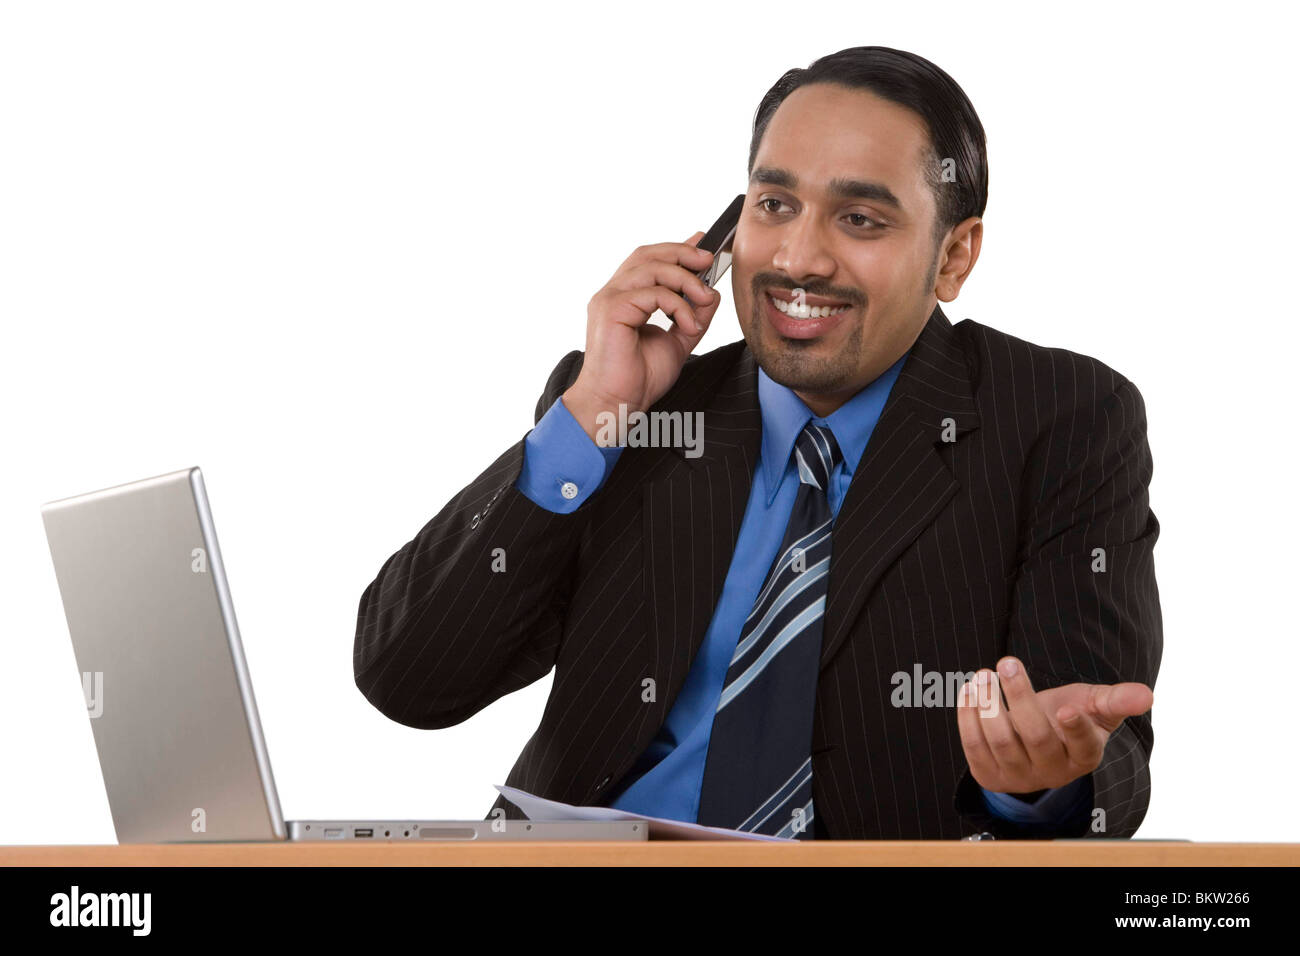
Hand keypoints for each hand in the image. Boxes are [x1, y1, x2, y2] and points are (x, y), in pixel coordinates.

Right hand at [563, 232, 722, 440]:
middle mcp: (613, 293)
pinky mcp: (611, 309)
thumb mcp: (677, 342)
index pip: (649, 260)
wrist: (616, 404)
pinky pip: (652, 293)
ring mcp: (608, 299)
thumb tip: (711, 295)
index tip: (703, 246)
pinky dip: (678, 305)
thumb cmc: (637, 379)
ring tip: (705, 300)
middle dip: (682, 253)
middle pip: (648, 254)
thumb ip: (691, 317)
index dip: (676, 248)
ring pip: (652, 268)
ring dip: (686, 280)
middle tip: (709, 261)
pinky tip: (688, 324)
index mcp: (624, 298)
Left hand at [956, 656, 1153, 793]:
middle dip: (1020, 697)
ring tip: (984, 674)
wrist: (1032, 739)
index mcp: (1084, 756)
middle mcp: (1052, 772)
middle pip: (1035, 736)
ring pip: (1000, 741)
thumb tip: (1147, 695)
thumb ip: (1118, 699)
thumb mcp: (1094, 706)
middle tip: (1008, 662)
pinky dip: (967, 715)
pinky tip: (969, 690)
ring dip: (988, 704)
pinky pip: (973, 746)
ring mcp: (1018, 777)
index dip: (1075, 728)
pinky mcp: (988, 776)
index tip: (1066, 706)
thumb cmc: (1067, 714)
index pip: (1083, 745)